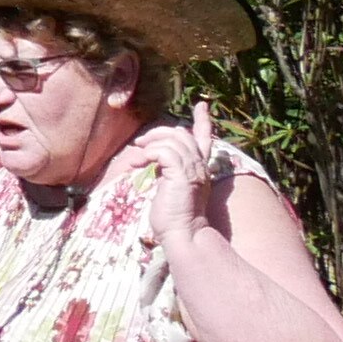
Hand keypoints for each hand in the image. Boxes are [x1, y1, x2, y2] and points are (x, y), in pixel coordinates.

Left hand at [151, 103, 227, 259]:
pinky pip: (164, 152)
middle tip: (141, 143)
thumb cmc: (173, 218)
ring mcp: (193, 170)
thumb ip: (169, 172)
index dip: (203, 122)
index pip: (204, 140)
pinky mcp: (182, 176)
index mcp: (199, 170)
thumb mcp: (171, 189)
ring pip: (173, 140)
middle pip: (183, 134)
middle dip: (160, 132)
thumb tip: (154, 159)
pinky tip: (140, 164)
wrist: (182, 235)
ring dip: (151, 143)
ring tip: (138, 157)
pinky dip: (149, 153)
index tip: (202, 106)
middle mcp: (200, 167)